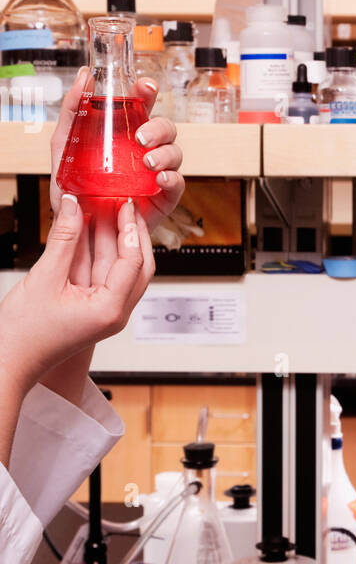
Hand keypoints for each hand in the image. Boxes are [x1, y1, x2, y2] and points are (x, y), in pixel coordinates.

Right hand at [0, 195, 152, 399]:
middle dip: (128, 232)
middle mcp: (114, 313)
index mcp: (111, 310)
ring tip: (103, 208)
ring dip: (110, 239)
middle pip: (135, 264)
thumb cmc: (23, 334)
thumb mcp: (45, 278)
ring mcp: (104, 311)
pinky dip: (95, 252)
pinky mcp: (91, 307)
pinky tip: (87, 229)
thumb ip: (64, 239)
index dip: (129, 228)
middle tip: (121, 202)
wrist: (7, 362)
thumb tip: (74, 204)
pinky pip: (100, 274)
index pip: (133, 261)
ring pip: (117, 267)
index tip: (125, 203)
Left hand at [50, 70, 184, 228]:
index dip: (148, 93)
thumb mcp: (64, 146)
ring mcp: (155, 173)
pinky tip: (160, 178)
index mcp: (124, 134)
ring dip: (166, 153)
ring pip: (175, 152)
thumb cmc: (74, 190)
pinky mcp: (163, 197)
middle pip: (166, 128)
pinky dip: (173, 178)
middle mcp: (144, 151)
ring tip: (148, 162)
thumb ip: (72, 111)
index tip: (145, 87)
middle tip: (141, 137)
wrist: (79, 230)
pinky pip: (178, 183)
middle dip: (159, 127)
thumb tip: (83, 77)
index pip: (143, 106)